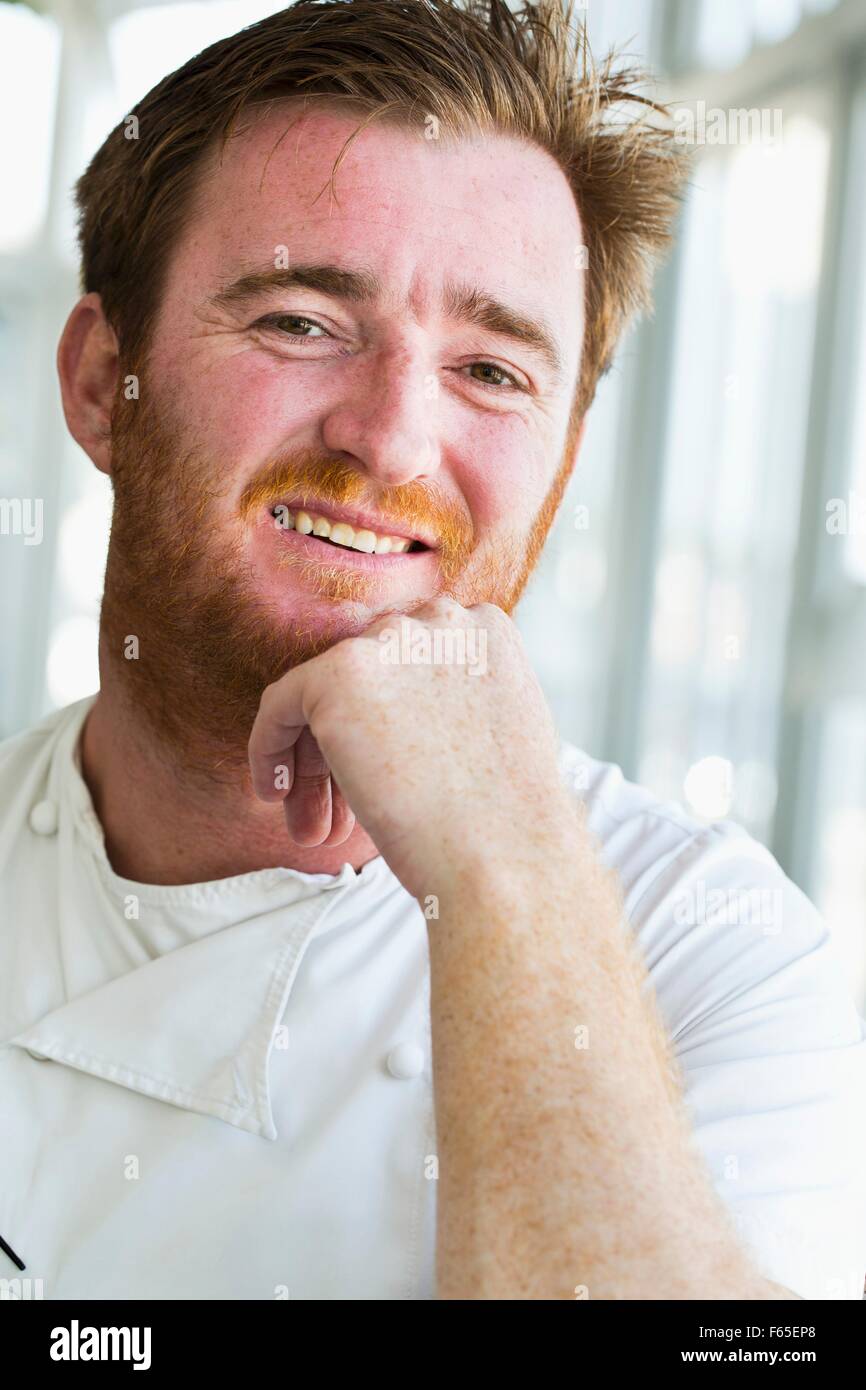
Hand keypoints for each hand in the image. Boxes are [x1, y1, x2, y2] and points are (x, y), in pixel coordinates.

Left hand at [248, 598, 571, 902]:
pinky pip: (282, 703)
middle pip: (369, 676)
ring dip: (313, 758)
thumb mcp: (498, 734)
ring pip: (324, 692)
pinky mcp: (339, 675)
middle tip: (337, 808)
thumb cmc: (507, 823)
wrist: (502, 857)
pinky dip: (270, 745)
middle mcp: (441, 621)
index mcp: (486, 631)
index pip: (414, 662)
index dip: (390, 719)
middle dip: (350, 742)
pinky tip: (276, 793)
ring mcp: (391, 643)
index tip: (383, 768)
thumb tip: (398, 724)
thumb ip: (454, 703)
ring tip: (311, 824)